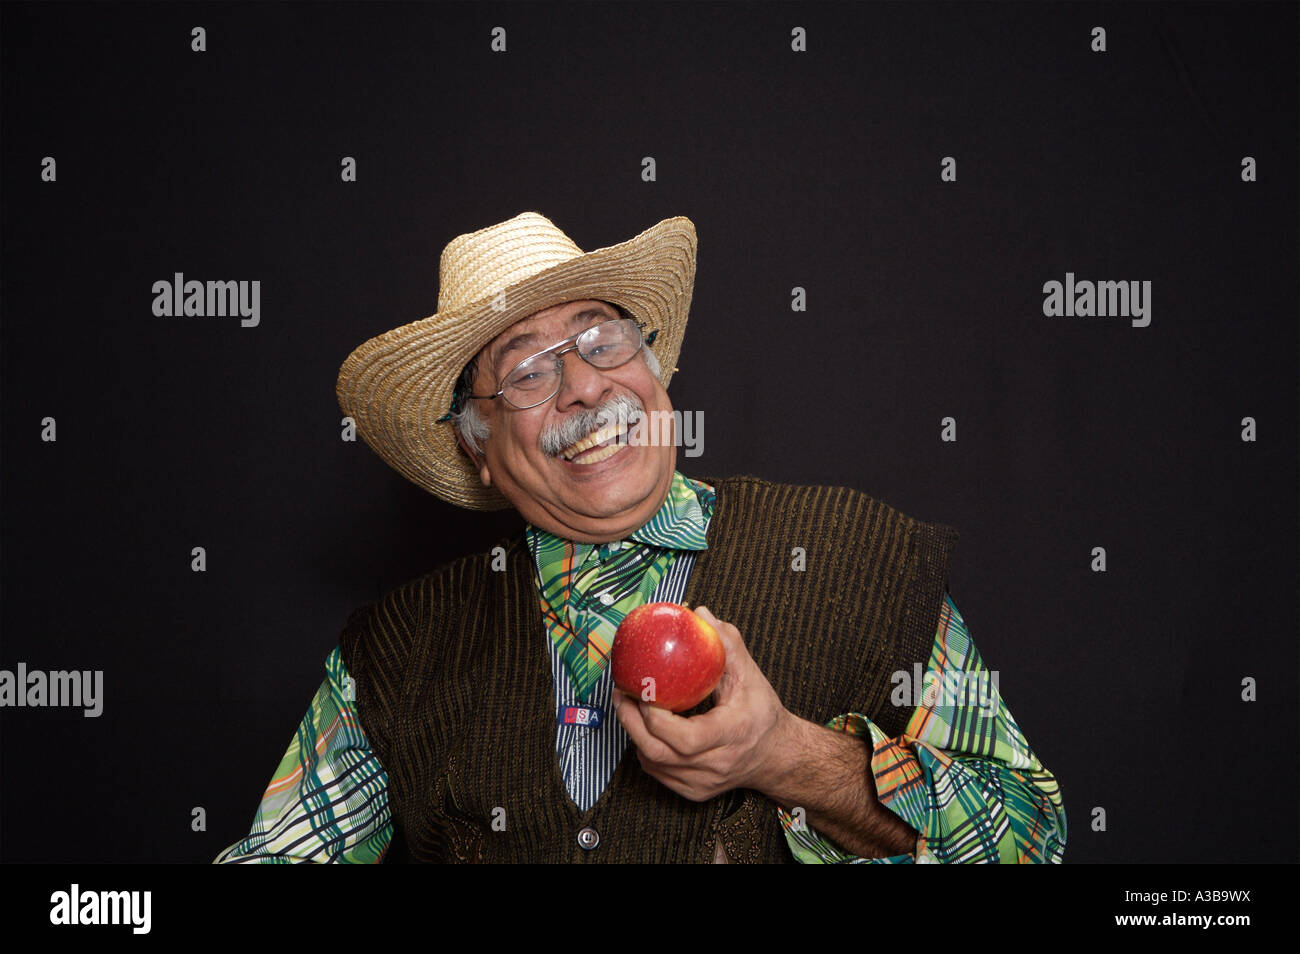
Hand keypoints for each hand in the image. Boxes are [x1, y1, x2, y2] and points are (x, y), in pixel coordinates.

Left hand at [611, 605, 796, 801]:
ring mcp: (703, 782)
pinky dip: (646, 748)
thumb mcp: (750, 674)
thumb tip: (700, 614)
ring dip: (635, 734)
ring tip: (627, 705)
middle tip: (621, 695)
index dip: (658, 719)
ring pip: (655, 764)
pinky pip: (658, 772)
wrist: (775, 755)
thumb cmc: (761, 714)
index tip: (645, 692)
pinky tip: (643, 727)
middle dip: (632, 723)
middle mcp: (717, 764)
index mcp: (733, 735)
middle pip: (661, 754)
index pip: (687, 738)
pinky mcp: (694, 791)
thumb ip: (726, 644)